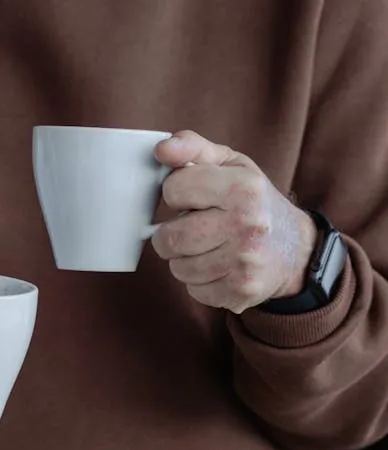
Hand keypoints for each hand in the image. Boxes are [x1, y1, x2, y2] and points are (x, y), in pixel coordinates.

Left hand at [150, 131, 317, 313]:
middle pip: (168, 237)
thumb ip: (193, 148)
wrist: (296, 249)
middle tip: (194, 227)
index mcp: (243, 188)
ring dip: (184, 259)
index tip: (194, 196)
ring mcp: (245, 263)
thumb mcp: (231, 165)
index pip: (173, 190)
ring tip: (208, 247)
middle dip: (172, 233)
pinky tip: (219, 266)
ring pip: (177, 268)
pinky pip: (193, 290)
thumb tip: (161, 149)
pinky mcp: (241, 292)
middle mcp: (247, 226)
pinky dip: (199, 281)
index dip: (177, 193)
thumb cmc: (253, 201)